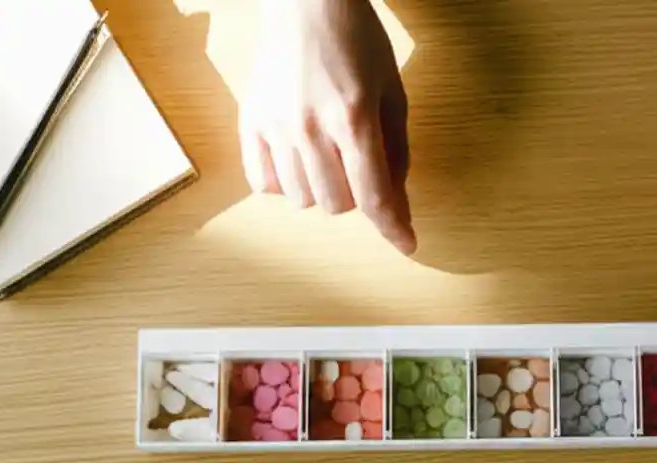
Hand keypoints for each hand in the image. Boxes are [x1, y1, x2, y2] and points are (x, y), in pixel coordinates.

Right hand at [240, 0, 415, 254]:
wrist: (306, 1)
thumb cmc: (357, 40)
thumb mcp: (393, 92)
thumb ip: (397, 150)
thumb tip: (396, 200)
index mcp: (354, 119)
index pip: (374, 195)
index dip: (393, 226)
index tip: (406, 244)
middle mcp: (310, 127)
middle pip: (337, 204)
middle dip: (356, 196)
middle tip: (358, 164)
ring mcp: (275, 125)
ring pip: (301, 199)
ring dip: (322, 190)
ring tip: (328, 156)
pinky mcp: (249, 120)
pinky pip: (263, 182)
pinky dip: (283, 183)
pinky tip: (297, 160)